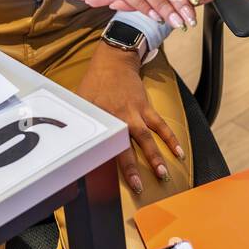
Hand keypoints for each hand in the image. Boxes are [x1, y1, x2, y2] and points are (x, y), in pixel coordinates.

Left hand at [75, 41, 184, 193]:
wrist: (114, 61)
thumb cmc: (93, 83)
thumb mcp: (80, 102)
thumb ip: (79, 122)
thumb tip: (68, 141)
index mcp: (99, 118)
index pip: (100, 143)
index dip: (103, 161)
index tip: (102, 180)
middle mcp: (118, 117)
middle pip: (126, 146)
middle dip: (132, 167)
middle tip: (139, 187)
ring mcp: (134, 112)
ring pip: (146, 138)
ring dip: (155, 157)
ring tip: (163, 174)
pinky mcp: (146, 107)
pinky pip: (160, 125)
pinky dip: (170, 138)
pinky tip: (179, 152)